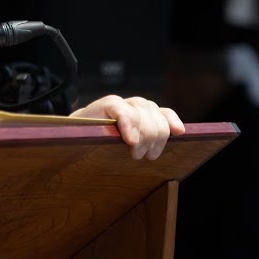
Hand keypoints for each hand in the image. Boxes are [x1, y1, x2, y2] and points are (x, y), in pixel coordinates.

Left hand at [71, 95, 185, 160]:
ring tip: (148, 155)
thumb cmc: (83, 136)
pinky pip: (166, 114)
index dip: (128, 124)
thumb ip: (87, 136)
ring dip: (156, 138)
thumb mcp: (80, 136)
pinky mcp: (150, 114)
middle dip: (144, 137)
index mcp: (106, 106)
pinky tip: (178, 132)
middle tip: (136, 156)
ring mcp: (139, 107)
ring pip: (156, 117)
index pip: (121, 110)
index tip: (131, 142)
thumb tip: (103, 138)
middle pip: (144, 115)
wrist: (85, 128)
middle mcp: (125, 103)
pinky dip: (173, 122)